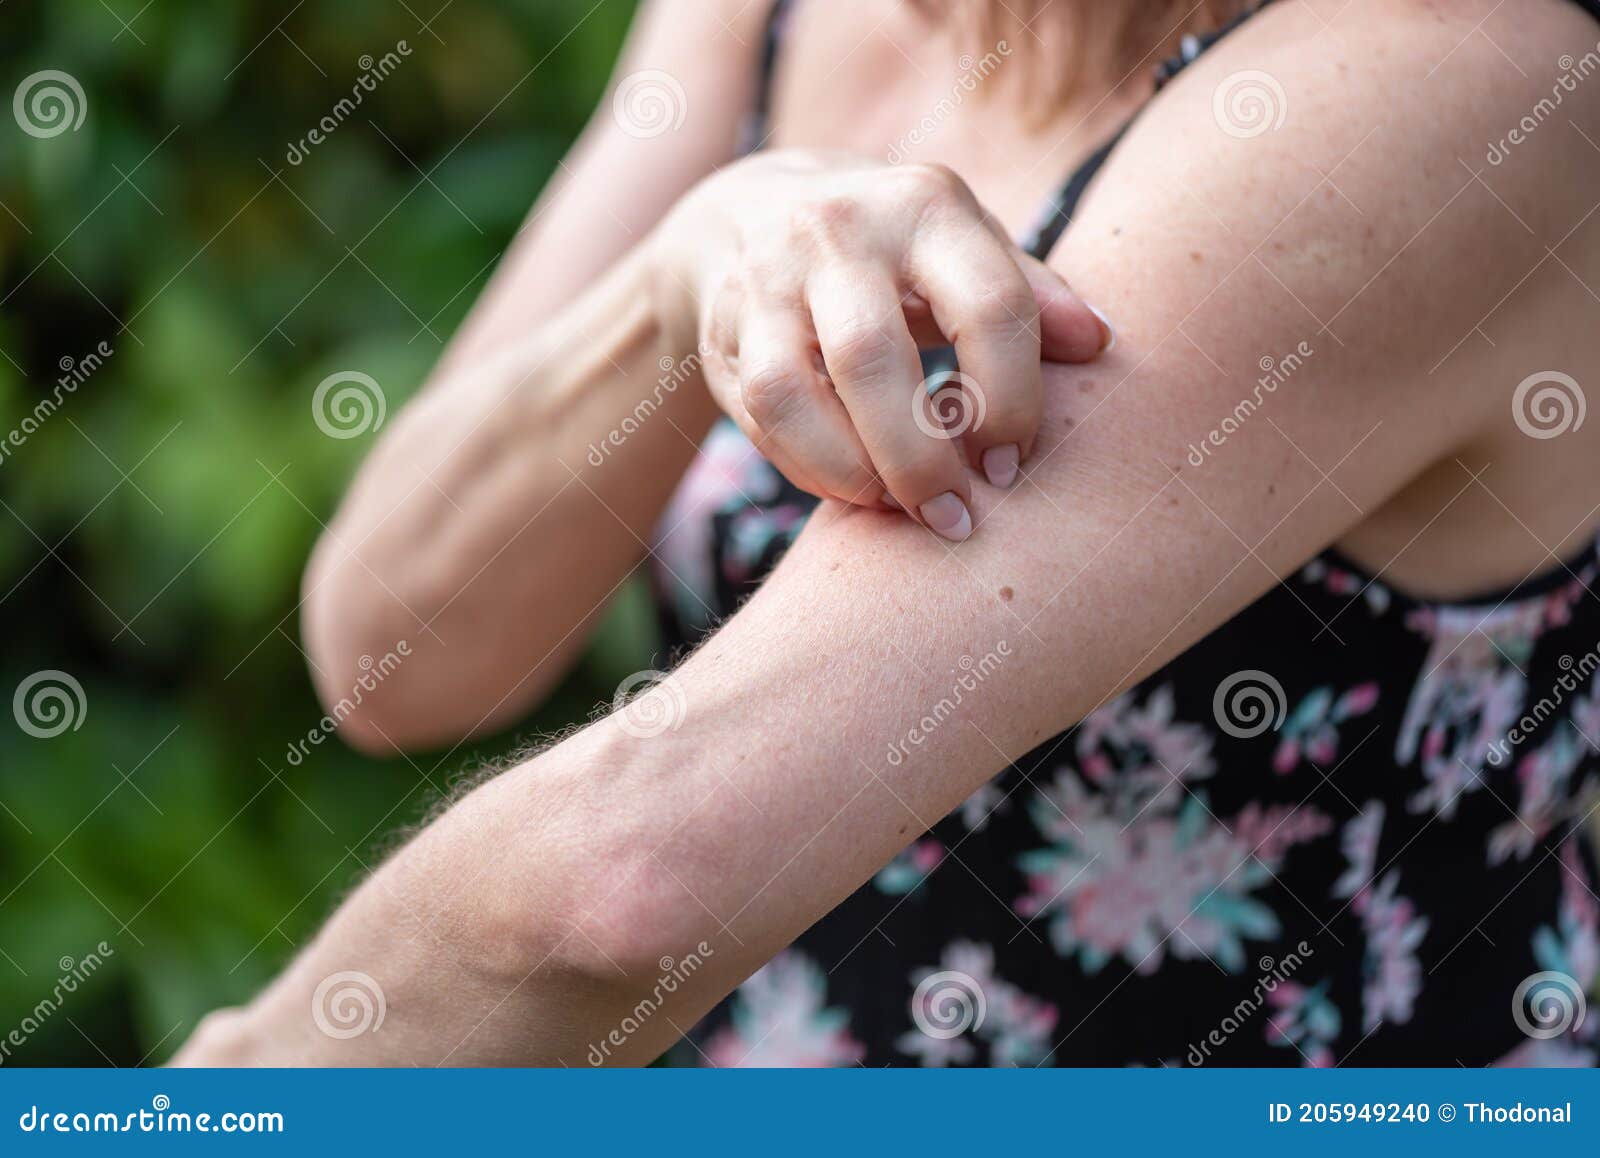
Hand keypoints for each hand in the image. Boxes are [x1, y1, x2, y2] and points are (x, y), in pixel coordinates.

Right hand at [651, 149, 1113, 540]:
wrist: (745, 213)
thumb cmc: (895, 248)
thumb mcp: (966, 247)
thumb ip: (1032, 294)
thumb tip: (1101, 344)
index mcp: (925, 203)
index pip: (989, 306)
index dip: (1012, 401)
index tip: (1012, 463)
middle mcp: (836, 230)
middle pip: (874, 361)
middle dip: (920, 460)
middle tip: (955, 518)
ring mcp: (766, 278)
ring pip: (792, 394)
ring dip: (852, 472)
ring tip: (897, 511)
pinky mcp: (723, 330)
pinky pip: (761, 417)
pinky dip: (809, 468)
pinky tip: (853, 490)